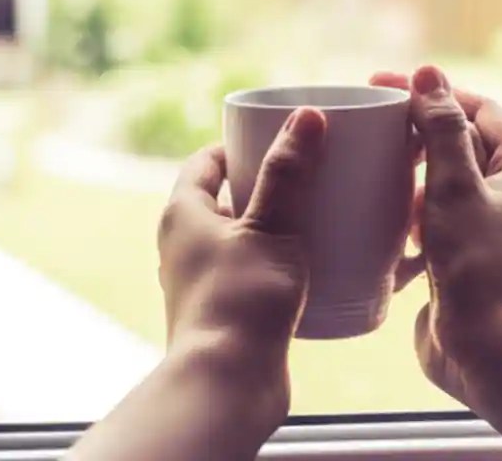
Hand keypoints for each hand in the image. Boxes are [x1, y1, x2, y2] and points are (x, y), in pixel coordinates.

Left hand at [158, 107, 326, 410]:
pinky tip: (313, 266)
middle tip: (310, 174)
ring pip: (241, 238)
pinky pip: (252, 273)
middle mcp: (184, 245)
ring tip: (319, 217)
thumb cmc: (241, 303)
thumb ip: (289, 174)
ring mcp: (203, 281)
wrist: (226, 385)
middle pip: (226, 197)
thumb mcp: (272, 228)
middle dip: (267, 184)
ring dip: (275, 225)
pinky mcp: (226, 312)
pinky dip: (278, 263)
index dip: (240, 143)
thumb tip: (307, 116)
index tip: (279, 138)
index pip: (206, 161)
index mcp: (182, 214)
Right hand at [374, 67, 501, 405]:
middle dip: (416, 134)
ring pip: (439, 186)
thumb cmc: (477, 265)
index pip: (478, 109)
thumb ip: (440, 128)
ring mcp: (482, 229)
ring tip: (373, 172)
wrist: (486, 349)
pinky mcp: (459, 260)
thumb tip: (428, 74)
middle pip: (457, 144)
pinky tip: (380, 224)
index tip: (385, 85)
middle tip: (371, 124)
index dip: (434, 91)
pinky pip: (428, 225)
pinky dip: (405, 221)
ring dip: (408, 179)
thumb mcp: (454, 186)